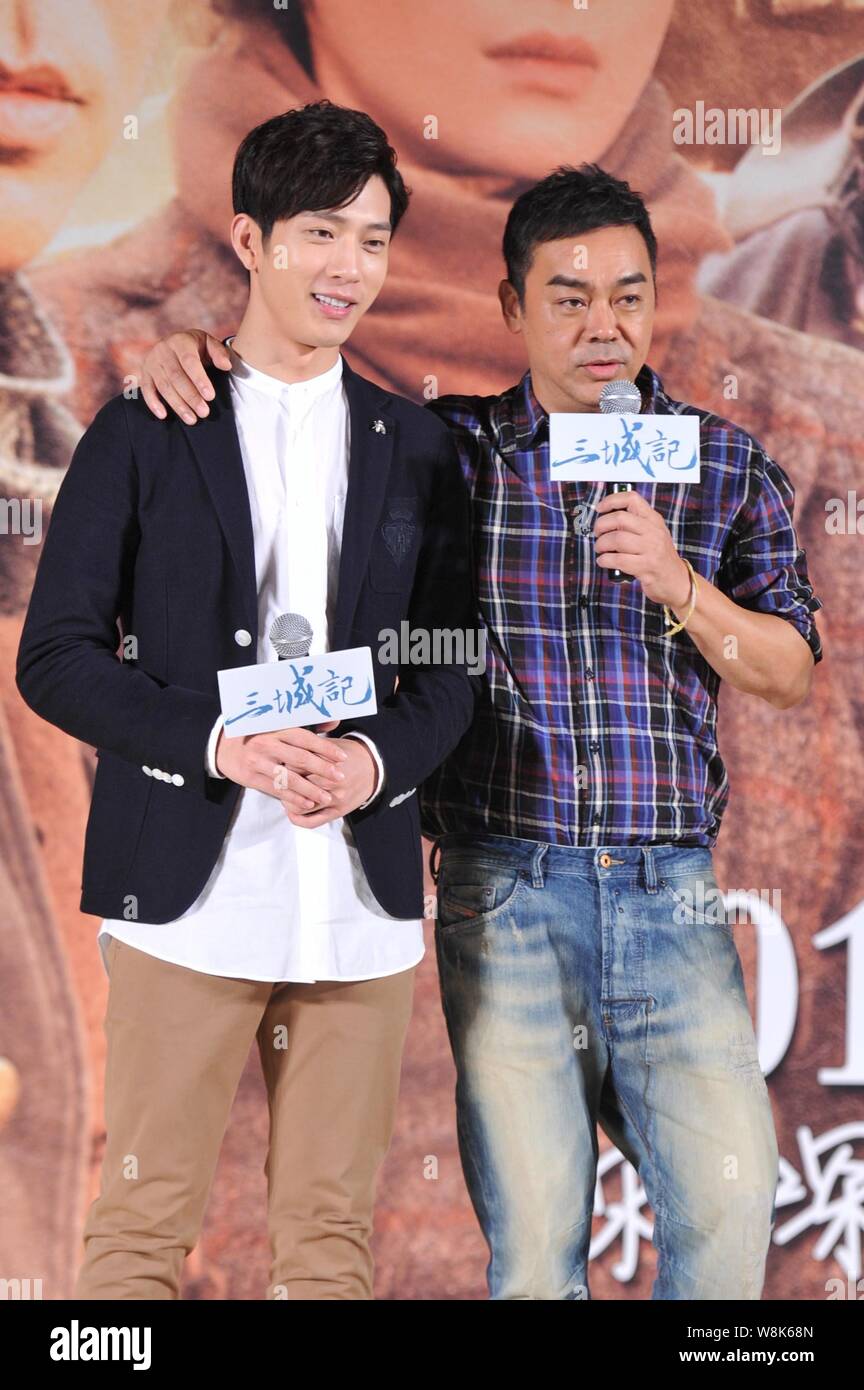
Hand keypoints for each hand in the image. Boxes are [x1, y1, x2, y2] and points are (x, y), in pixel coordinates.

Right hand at [139, 329, 230, 423]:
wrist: (175, 344)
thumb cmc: (197, 348)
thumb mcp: (210, 344)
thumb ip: (219, 353)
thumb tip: (226, 366)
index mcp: (180, 341)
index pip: (189, 361)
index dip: (199, 379)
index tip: (210, 396)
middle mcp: (163, 350)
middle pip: (176, 376)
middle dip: (191, 397)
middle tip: (204, 413)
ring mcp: (152, 362)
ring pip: (164, 386)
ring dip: (177, 404)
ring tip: (192, 419)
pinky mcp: (145, 373)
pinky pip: (146, 389)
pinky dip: (153, 403)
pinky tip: (164, 415)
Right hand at [215, 721, 347, 811]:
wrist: (225, 747)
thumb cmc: (259, 736)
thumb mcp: (278, 727)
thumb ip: (307, 725)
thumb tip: (334, 722)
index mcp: (276, 729)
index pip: (305, 738)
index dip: (325, 747)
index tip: (342, 757)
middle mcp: (267, 744)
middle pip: (300, 758)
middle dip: (323, 769)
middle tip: (340, 778)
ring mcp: (258, 762)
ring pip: (289, 778)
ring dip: (310, 789)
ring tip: (326, 797)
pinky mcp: (251, 778)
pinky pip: (276, 790)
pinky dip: (293, 798)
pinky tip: (307, 804)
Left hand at [281, 736, 377, 827]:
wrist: (372, 768)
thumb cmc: (347, 756)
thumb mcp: (328, 746)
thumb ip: (307, 749)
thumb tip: (283, 753)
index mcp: (328, 762)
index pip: (294, 767)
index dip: (282, 766)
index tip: (278, 765)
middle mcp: (332, 782)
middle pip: (295, 787)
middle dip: (283, 783)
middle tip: (277, 780)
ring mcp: (335, 799)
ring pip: (300, 806)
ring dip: (288, 802)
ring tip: (285, 795)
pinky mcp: (337, 811)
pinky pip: (312, 821)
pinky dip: (298, 819)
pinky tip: (292, 812)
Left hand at [593, 491, 691, 607]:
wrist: (676, 581)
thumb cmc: (660, 557)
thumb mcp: (653, 534)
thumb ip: (635, 524)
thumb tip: (606, 517)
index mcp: (654, 520)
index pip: (632, 499)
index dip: (611, 500)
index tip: (600, 508)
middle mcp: (653, 532)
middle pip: (620, 518)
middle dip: (601, 525)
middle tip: (597, 533)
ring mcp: (651, 549)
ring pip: (617, 539)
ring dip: (601, 544)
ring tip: (600, 549)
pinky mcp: (646, 567)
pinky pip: (618, 560)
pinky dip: (605, 560)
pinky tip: (604, 561)